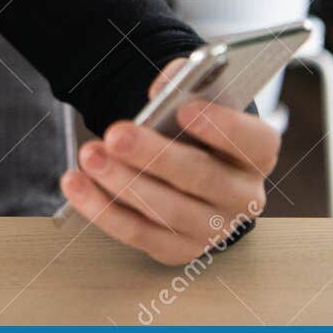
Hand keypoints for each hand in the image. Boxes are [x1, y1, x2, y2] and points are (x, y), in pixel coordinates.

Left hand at [59, 57, 278, 264]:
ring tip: (89, 155)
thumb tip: (162, 89)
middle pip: (204, 179)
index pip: (254, 142)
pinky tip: (77, 184)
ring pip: (168, 211)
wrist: (183, 167)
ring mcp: (212, 228)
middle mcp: (243, 196)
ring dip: (122, 183)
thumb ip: (182, 83)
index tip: (185, 108)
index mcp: (256, 153)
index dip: (224, 126)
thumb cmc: (191, 129)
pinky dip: (102, 209)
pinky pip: (138, 232)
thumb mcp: (194, 99)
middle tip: (116, 134)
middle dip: (155, 155)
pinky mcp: (177, 249)